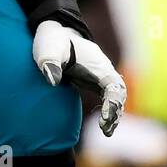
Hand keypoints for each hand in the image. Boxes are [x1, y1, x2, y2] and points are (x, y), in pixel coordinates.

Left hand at [32, 19, 126, 136]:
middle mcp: (103, 70)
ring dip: (114, 113)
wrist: (54, 33)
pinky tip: (104, 126)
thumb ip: (49, 63)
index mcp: (97, 63)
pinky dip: (109, 110)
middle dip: (115, 111)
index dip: (113, 101)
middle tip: (105, 128)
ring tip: (106, 132)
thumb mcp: (47, 50)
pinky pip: (108, 97)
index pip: (113, 85)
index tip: (105, 116)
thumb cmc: (52, 41)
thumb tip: (53, 81)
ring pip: (116, 97)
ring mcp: (100, 76)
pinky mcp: (93, 81)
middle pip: (119, 93)